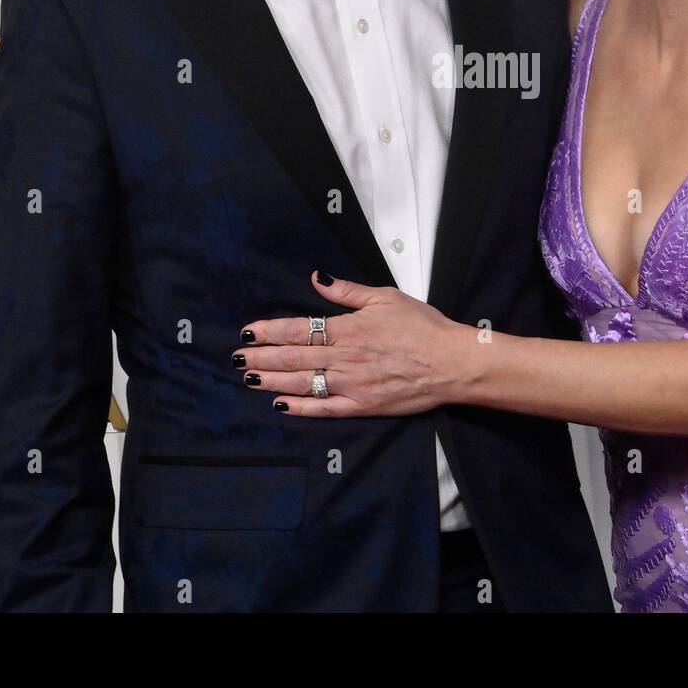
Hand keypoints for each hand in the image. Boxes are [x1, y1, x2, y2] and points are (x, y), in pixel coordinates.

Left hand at [234, 272, 469, 416]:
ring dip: (272, 380)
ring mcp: (352, 384)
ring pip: (302, 383)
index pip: (299, 329)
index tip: (248, 331)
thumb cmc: (422, 326)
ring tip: (248, 377)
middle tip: (236, 358)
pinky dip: (300, 407)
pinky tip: (280, 404)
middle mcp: (345, 358)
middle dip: (261, 357)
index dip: (270, 331)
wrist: (451, 362)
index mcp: (349, 328)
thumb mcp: (386, 297)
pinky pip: (324, 408)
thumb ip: (347, 292)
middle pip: (293, 357)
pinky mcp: (362, 406)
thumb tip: (318, 278)